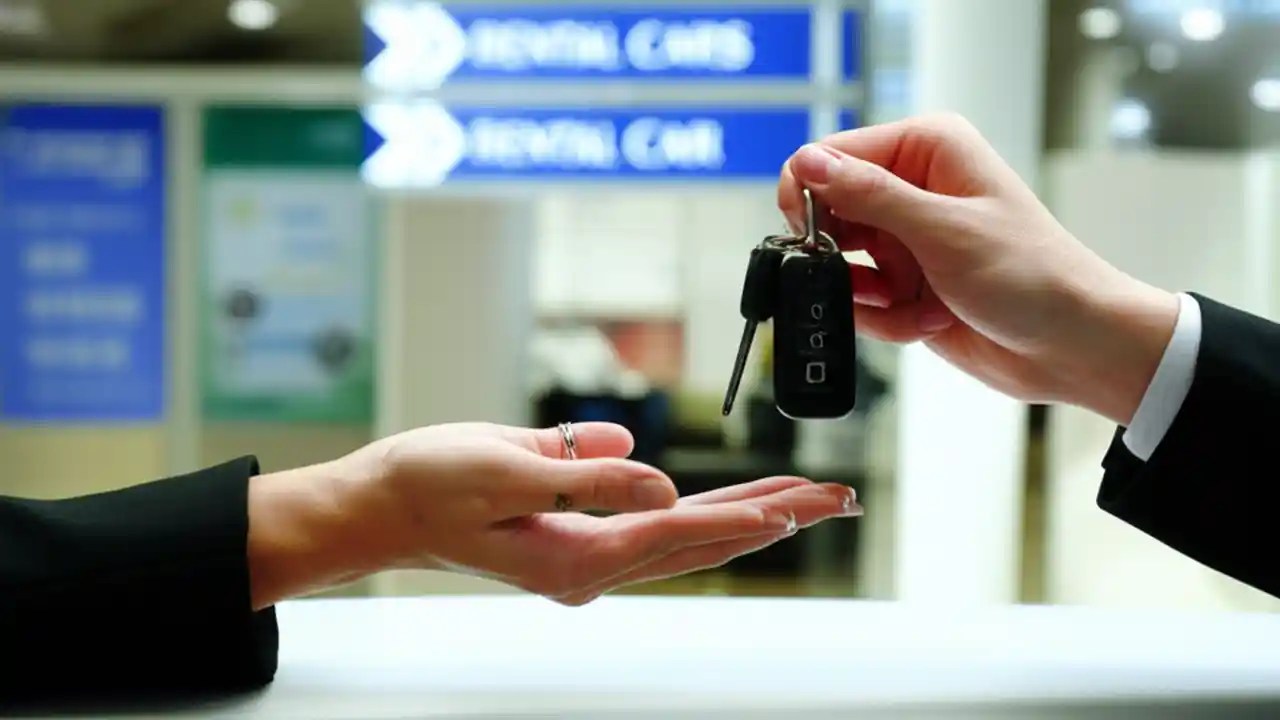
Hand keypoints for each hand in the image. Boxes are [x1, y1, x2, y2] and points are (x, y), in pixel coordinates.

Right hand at [248, 422, 859, 607]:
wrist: (385, 504)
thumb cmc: (430, 484)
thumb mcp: (502, 472)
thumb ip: (584, 478)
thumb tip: (663, 481)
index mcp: (577, 557)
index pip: (681, 533)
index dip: (746, 517)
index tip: (801, 507)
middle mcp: (593, 566)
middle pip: (702, 540)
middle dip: (772, 518)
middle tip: (834, 502)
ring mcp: (588, 554)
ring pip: (688, 534)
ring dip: (749, 516)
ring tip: (805, 502)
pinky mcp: (580, 532)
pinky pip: (655, 523)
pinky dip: (703, 511)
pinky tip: (733, 502)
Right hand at [778, 113, 1179, 424]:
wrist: (1074, 347)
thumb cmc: (1033, 278)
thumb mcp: (943, 231)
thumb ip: (870, 195)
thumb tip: (807, 163)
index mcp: (927, 149)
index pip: (831, 156)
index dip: (812, 196)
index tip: (815, 237)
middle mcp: (914, 188)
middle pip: (830, 214)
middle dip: (845, 258)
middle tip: (879, 280)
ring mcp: (909, 238)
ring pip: (842, 265)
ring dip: (871, 297)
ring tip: (915, 305)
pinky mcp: (907, 282)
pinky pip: (862, 302)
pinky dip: (887, 320)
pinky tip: (929, 321)